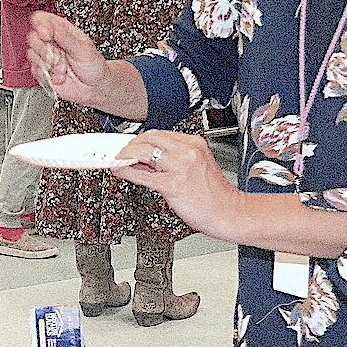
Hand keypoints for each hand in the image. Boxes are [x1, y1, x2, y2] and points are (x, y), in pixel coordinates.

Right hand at [28, 10, 112, 104]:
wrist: (94, 88)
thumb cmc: (94, 66)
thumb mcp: (83, 49)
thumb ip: (65, 37)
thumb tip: (50, 26)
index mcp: (63, 31)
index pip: (43, 20)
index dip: (40, 26)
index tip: (46, 35)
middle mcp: (52, 43)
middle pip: (33, 37)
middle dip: (44, 49)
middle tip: (57, 56)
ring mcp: (46, 57)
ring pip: (32, 55)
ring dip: (48, 64)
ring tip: (63, 68)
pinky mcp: (42, 71)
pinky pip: (35, 71)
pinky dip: (48, 75)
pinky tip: (60, 76)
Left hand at [110, 131, 243, 240]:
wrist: (229, 213)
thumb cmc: (214, 195)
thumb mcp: (194, 168)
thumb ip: (169, 161)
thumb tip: (142, 159)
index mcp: (195, 144)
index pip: (160, 134)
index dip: (141, 139)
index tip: (131, 145)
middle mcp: (188, 152)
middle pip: (150, 138)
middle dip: (131, 144)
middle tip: (121, 152)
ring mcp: (180, 167)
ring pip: (144, 152)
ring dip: (125, 155)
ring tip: (118, 160)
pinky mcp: (172, 184)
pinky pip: (142, 175)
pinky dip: (126, 172)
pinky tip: (120, 172)